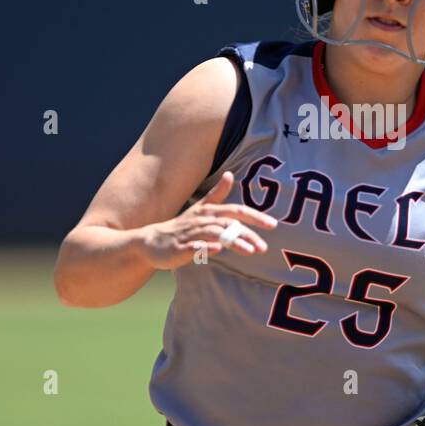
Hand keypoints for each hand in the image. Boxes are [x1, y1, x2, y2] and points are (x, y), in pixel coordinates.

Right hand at [136, 171, 277, 270]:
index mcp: (209, 212)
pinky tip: (218, 251)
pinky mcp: (179, 248)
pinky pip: (194, 247)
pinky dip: (205, 248)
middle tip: (264, 247)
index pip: (236, 211)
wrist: (151, 240)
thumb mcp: (200, 208)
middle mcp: (202, 220)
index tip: (274, 225)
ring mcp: (190, 234)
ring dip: (232, 241)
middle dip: (247, 234)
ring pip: (214, 235)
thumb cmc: (181, 225)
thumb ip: (217, 194)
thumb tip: (229, 174)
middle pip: (228, 224)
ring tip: (250, 251)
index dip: (255, 217)